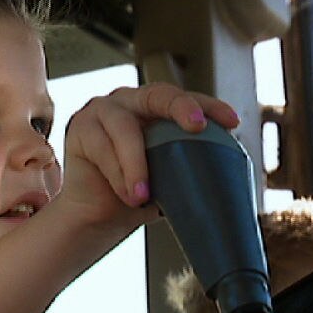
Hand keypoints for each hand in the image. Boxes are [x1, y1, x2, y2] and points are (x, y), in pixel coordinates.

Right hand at [57, 83, 239, 231]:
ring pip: (125, 127)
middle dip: (180, 107)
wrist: (95, 217)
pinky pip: (101, 147)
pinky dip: (117, 174)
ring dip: (137, 162)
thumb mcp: (168, 180)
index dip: (211, 106)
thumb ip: (188, 170)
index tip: (232, 122)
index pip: (188, 100)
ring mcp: (103, 110)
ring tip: (143, 195)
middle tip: (196, 126)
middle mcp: (131, 102)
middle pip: (158, 94)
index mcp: (156, 110)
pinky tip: (127, 196)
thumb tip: (226, 183)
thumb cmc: (134, 195)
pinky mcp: (80, 127)